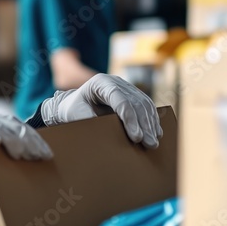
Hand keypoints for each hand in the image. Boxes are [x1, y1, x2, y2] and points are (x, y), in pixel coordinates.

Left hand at [40, 74, 161, 147]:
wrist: (71, 105)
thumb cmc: (72, 111)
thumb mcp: (76, 117)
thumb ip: (92, 123)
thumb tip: (112, 136)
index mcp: (100, 82)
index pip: (120, 99)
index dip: (130, 118)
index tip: (136, 137)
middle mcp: (115, 82)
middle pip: (135, 102)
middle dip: (144, 124)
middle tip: (149, 144)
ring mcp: (125, 87)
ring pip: (144, 103)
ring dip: (150, 124)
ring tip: (154, 142)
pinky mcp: (131, 94)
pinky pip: (146, 105)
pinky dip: (151, 119)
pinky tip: (155, 133)